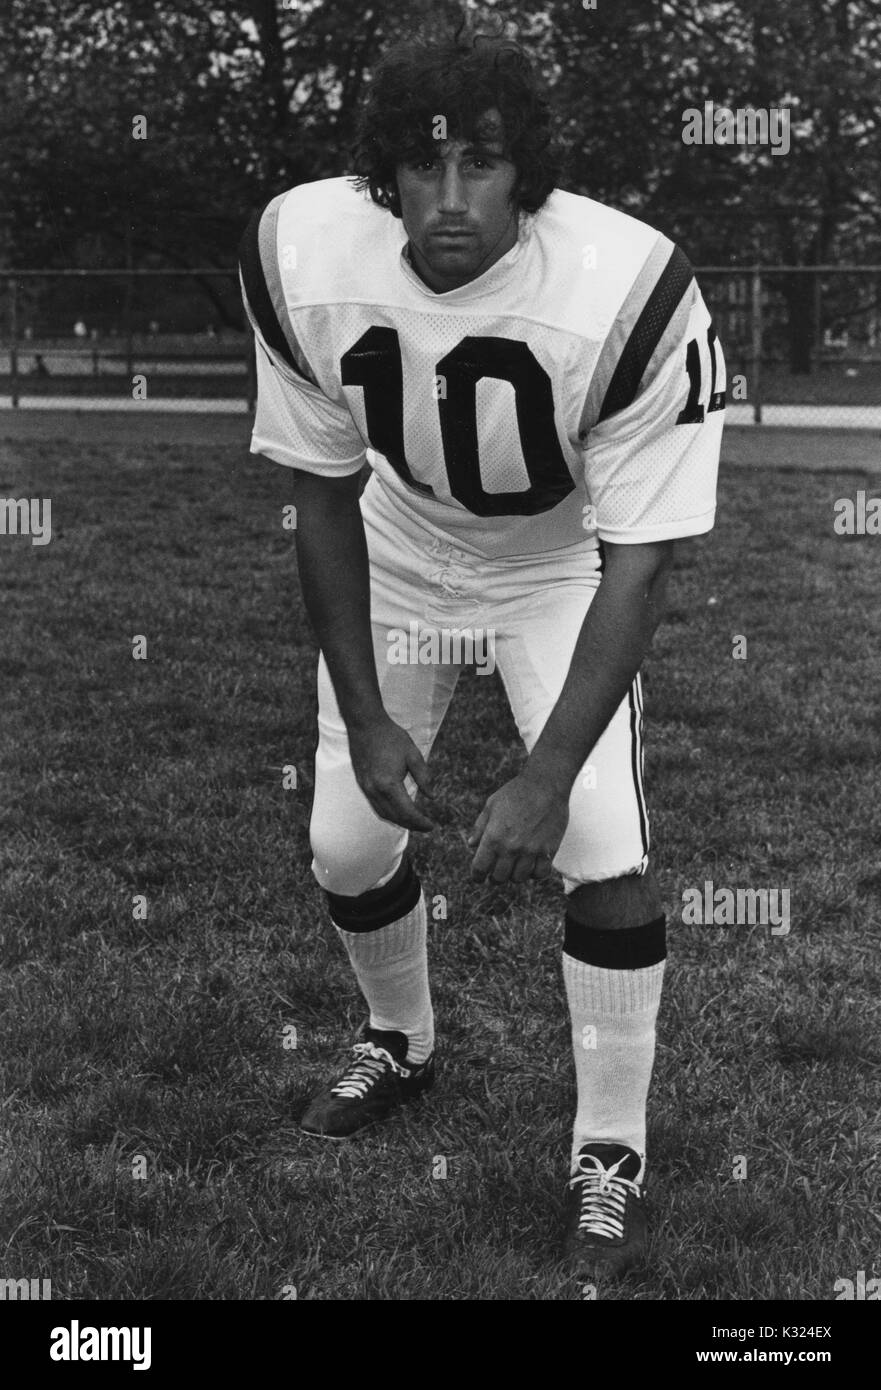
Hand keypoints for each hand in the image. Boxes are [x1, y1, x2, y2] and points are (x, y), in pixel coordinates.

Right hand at [348, 715, 435, 831]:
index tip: (431, 826)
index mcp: (389, 784)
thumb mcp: (413, 754)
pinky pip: (376, 806)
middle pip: (395, 817)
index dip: (420, 822)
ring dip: (399, 821)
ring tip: (414, 822)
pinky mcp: (362, 784)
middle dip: (411, 825)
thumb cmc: (390, 736)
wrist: (364, 724)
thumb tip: (432, 796)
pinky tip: (398, 811)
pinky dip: (388, 813)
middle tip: (426, 826)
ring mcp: (366, 788)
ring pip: (383, 814)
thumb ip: (424, 777)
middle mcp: (375, 790)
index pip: (407, 812)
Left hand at [466, 772, 569, 883]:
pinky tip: (532, 866)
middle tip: (496, 874)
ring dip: (514, 876)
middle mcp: (511, 847)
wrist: (545, 784)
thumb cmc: (516, 792)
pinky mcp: (548, 850)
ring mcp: (530, 851)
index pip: (480, 868)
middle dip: (495, 878)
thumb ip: (480, 827)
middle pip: (499, 878)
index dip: (477, 876)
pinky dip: (534, 874)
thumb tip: (471, 844)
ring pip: (519, 878)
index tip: (479, 877)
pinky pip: (540, 874)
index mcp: (493, 837)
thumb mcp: (491, 805)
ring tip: (514, 869)